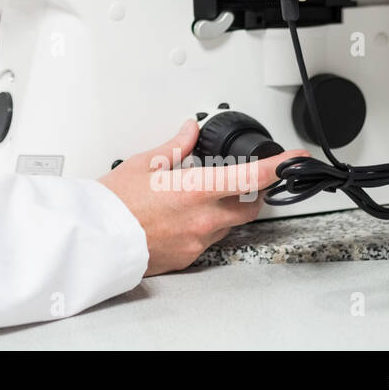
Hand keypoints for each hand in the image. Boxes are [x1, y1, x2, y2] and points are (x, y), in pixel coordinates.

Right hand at [98, 119, 307, 275]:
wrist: (95, 238)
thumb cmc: (113, 202)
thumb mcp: (143, 164)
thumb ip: (174, 147)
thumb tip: (189, 131)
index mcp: (194, 190)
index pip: (250, 176)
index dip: (276, 167)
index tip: (293, 159)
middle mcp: (202, 219)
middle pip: (249, 205)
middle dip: (253, 191)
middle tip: (245, 177)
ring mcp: (197, 241)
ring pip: (229, 224)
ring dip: (226, 209)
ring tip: (201, 196)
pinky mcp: (188, 258)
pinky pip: (210, 240)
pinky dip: (206, 226)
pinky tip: (184, 217)